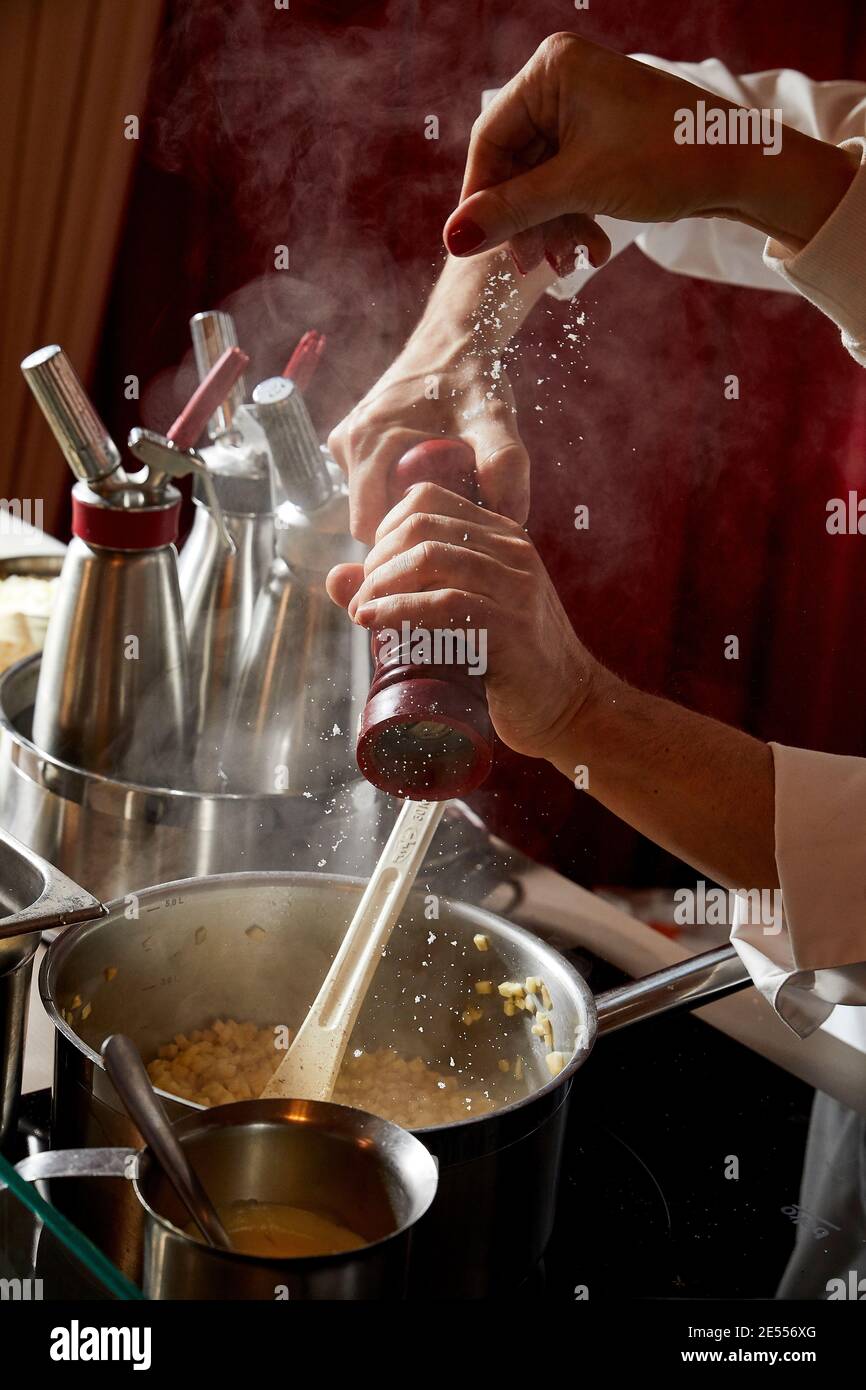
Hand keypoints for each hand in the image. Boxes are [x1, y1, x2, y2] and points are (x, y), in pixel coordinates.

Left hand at [326, 482, 598, 762]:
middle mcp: (512, 551)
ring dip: (381, 585)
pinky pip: (445, 603)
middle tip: (363, 598)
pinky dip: (400, 609)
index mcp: (501, 536)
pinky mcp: (511, 628)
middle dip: (377, 560)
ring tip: (363, 613)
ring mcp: (516, 587)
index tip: (371, 572)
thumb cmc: (505, 662)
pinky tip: (375, 622)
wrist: (568, 706)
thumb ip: (398, 591)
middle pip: (421, 525)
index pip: (426, 498)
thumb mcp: (455, 615)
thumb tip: (335, 578)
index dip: (384, 529)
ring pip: (430, 558)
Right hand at [328, 341, 528, 543]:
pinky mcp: (351, 438)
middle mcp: (346, 442)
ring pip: (370, 500)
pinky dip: (397, 486)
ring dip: (402, 504)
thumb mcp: (493, 418)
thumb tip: (510, 519)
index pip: (369, 525)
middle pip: (369, 516)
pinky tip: (431, 475)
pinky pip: (370, 481)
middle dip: (406, 524)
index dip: (403, 540)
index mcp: (367, 441)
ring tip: (447, 489)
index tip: (442, 533)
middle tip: (454, 511)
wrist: (454, 336)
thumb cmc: (471, 376)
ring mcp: (345, 440)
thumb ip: (505, 464)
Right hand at [443, 32, 859, 270]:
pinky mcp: (602, 140)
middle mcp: (563, 82)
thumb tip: (452, 240)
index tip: (477, 245)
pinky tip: (590, 251)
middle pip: (516, 165)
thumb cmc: (665, 158)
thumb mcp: (578, 188)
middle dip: (526, 221)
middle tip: (531, 267)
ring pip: (541, 183)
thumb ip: (512, 212)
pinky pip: (567, 185)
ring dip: (551, 229)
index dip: (482, 198)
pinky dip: (573, 220)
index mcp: (552, 70)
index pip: (491, 139)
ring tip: (568, 265)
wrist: (742, 165)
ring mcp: (584, 111)